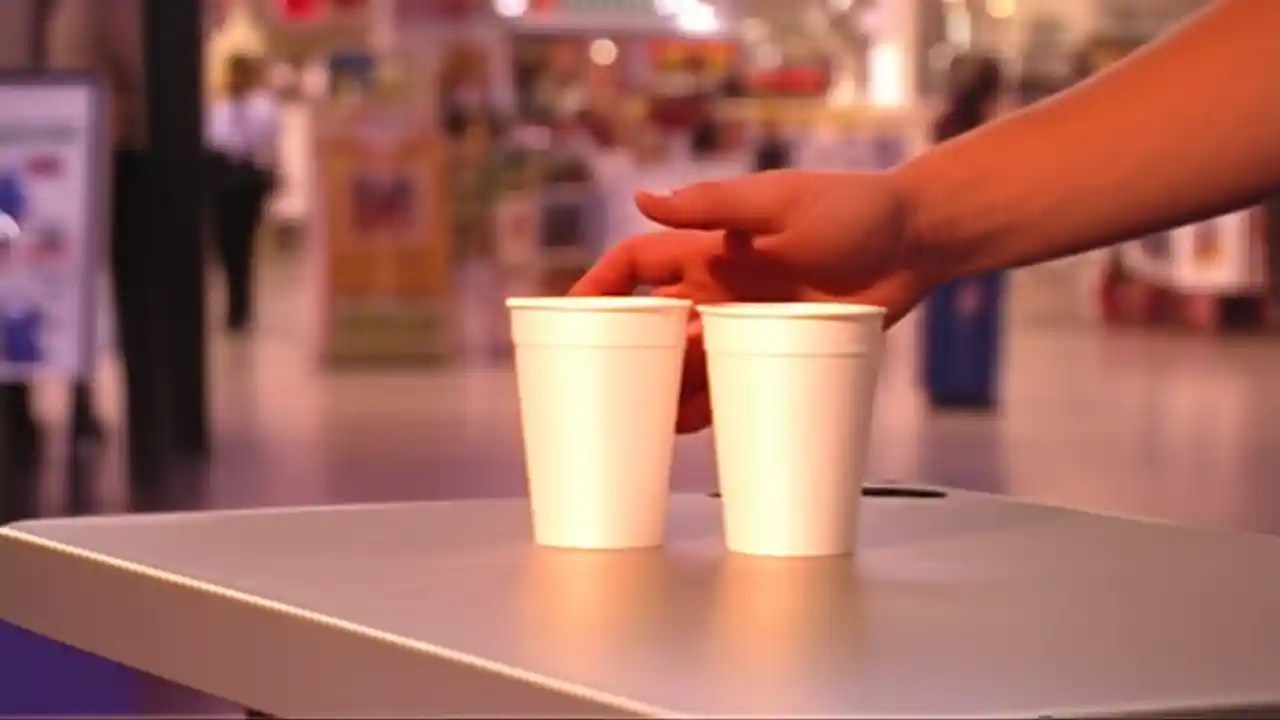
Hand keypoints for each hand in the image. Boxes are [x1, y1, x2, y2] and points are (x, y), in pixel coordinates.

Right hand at [569, 169, 934, 433]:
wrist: (918, 242)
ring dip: (659, 393)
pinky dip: (708, 411)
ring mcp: (749, 326)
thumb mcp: (781, 202)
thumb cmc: (853, 209)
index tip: (564, 318)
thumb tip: (642, 198)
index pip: (637, 267)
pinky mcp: (781, 353)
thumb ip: (716, 206)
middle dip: (622, 355)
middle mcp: (720, 289)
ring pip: (688, 366)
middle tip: (590, 391)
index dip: (599, 288)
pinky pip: (735, 387)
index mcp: (710, 248)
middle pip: (654, 327)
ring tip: (629, 428)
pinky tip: (683, 436)